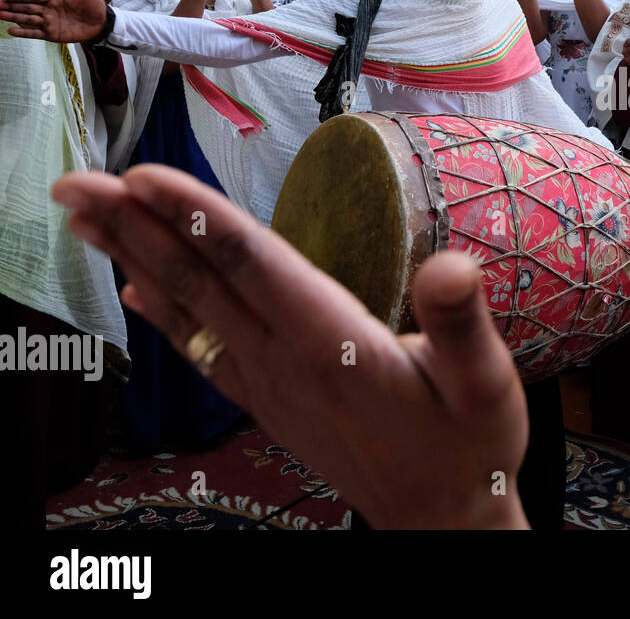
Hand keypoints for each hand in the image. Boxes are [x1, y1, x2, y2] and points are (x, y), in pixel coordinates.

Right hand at [0, 0, 107, 41]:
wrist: (102, 23)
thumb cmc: (94, 5)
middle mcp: (48, 10)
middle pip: (26, 7)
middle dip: (11, 6)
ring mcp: (49, 22)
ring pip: (28, 19)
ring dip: (13, 17)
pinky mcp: (52, 34)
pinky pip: (36, 33)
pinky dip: (24, 32)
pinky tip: (11, 31)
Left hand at [50, 165, 530, 529]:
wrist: (441, 519)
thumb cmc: (468, 446)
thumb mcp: (486, 383)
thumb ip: (461, 324)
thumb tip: (453, 265)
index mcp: (334, 347)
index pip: (253, 268)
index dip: (198, 218)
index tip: (144, 177)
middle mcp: (286, 363)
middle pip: (201, 284)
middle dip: (137, 228)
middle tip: (77, 182)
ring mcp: (270, 386)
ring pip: (190, 312)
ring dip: (135, 260)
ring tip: (85, 218)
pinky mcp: (269, 402)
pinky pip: (202, 350)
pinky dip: (163, 317)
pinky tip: (136, 292)